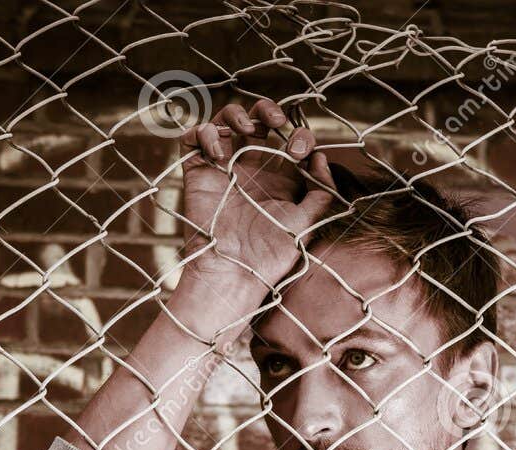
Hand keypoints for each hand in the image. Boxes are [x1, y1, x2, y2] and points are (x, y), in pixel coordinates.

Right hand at [177, 98, 336, 299]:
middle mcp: (250, 169)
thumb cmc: (270, 256)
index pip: (290, 140)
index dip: (300, 136)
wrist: (234, 273)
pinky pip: (193, 139)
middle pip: (257, 120)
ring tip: (248, 128)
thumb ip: (320, 193)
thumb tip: (322, 159)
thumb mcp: (307, 224)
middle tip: (277, 123)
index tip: (299, 154)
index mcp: (277, 178)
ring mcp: (223, 168)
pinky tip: (219, 153)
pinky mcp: (198, 173)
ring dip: (236, 113)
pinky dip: (204, 134)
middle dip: (268, 110)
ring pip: (224, 121)